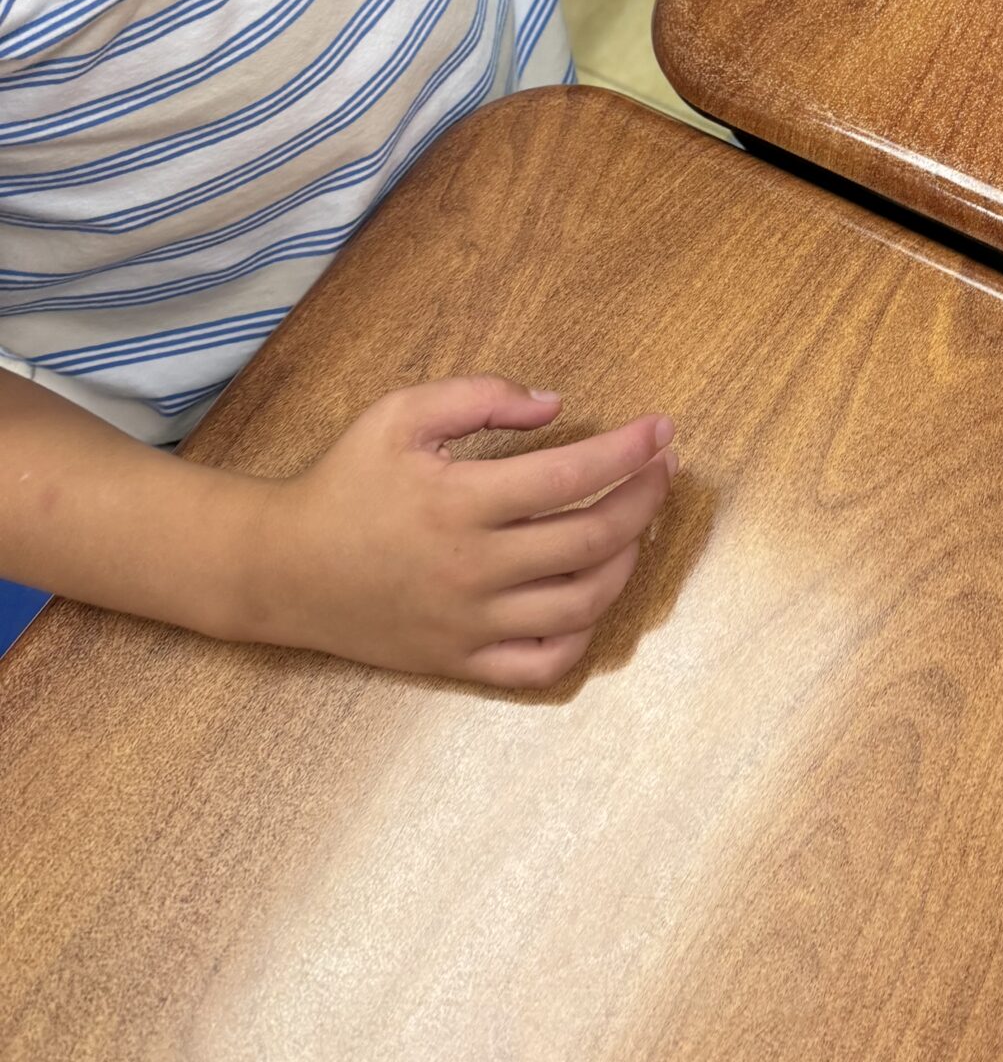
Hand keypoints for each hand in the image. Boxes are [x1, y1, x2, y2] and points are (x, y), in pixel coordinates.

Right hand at [252, 377, 677, 684]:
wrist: (282, 569)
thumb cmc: (346, 482)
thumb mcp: (400, 414)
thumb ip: (480, 396)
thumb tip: (555, 405)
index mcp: (461, 502)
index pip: (573, 475)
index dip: (630, 450)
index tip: (662, 430)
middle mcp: (473, 568)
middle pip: (592, 539)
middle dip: (643, 498)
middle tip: (661, 470)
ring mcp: (469, 623)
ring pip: (581, 604)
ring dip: (626, 562)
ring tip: (633, 527)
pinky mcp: (460, 662)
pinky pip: (542, 664)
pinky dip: (582, 635)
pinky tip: (591, 596)